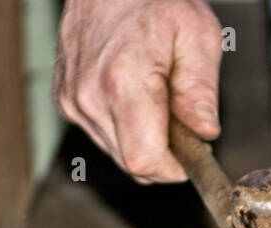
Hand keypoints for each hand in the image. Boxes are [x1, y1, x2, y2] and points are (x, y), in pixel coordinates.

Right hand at [53, 0, 223, 182]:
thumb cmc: (156, 0)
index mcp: (122, 84)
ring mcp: (73, 101)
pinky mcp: (65, 101)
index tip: (192, 151)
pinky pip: (102, 136)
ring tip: (155, 97)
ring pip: (117, 153)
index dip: (173, 167)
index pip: (145, 161)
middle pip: (132, 164)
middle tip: (178, 115)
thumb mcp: (197, 34)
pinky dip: (124, 127)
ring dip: (144, 139)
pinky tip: (134, 95)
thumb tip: (206, 133)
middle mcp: (89, 97)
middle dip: (163, 153)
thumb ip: (201, 89)